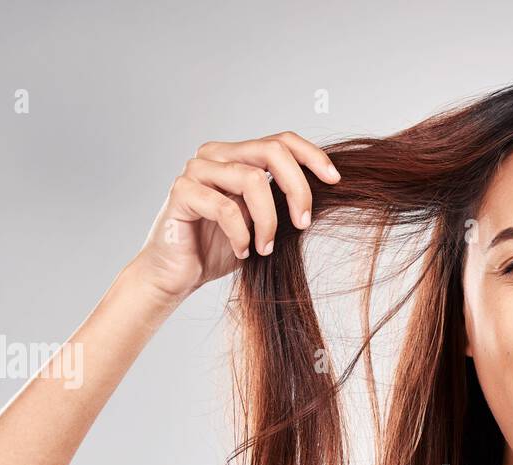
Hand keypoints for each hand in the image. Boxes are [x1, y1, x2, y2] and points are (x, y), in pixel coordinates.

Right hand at [129, 132, 339, 301]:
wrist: (178, 275)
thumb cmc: (221, 249)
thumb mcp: (262, 223)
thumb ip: (282, 203)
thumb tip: (325, 191)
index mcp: (237, 155)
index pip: (281, 141)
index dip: (312, 156)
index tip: (335, 181)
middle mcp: (216, 155)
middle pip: (272, 151)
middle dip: (297, 189)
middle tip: (302, 224)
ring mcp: (196, 170)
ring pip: (252, 179)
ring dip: (268, 221)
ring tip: (265, 249)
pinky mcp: (181, 192)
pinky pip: (225, 208)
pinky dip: (241, 234)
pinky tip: (242, 252)